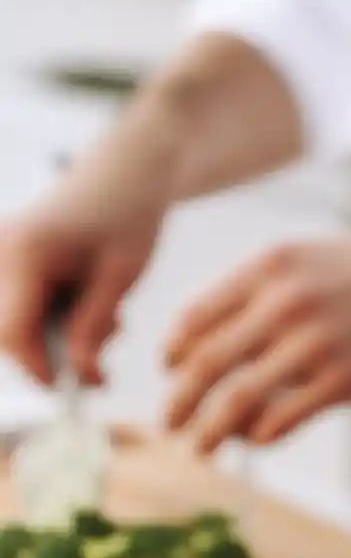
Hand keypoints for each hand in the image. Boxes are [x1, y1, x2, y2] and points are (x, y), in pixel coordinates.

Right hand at [0, 130, 171, 384]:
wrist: (127, 167)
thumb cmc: (130, 210)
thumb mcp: (123, 273)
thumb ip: (93, 324)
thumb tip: (75, 375)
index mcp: (23, 252)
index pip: (14, 331)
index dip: (42, 369)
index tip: (79, 389)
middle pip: (8, 332)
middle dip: (53, 356)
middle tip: (103, 367)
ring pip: (14, 323)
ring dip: (59, 338)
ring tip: (111, 324)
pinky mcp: (9, 260)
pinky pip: (20, 307)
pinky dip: (55, 320)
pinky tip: (94, 310)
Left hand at [163, 228, 350, 452]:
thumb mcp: (312, 260)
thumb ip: (262, 294)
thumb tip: (205, 349)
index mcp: (271, 267)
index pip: (196, 318)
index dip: (173, 351)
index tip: (170, 370)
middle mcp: (287, 303)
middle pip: (206, 363)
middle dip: (178, 401)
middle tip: (167, 423)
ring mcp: (318, 344)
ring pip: (237, 400)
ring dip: (209, 432)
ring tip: (199, 448)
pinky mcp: (347, 380)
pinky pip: (283, 420)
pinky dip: (260, 436)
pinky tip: (258, 438)